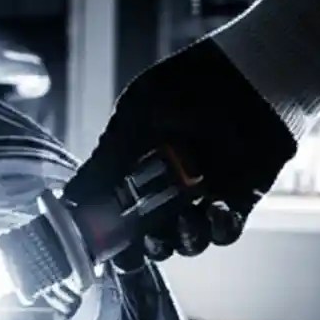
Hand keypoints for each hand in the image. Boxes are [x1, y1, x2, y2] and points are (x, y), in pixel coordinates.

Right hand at [64, 38, 297, 259]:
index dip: (110, 239)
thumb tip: (68, 199)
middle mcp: (169, 188)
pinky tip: (215, 209)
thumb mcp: (135, 118)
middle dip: (146, 248)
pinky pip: (226, 232)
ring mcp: (204, 195)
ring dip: (183, 240)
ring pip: (188, 242)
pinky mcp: (240, 198)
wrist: (250, 71)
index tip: (103, 248)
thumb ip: (103, 163)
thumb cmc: (190, 83)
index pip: (117, 218)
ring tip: (185, 219)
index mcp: (137, 170)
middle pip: (151, 239)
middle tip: (145, 240)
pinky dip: (220, 230)